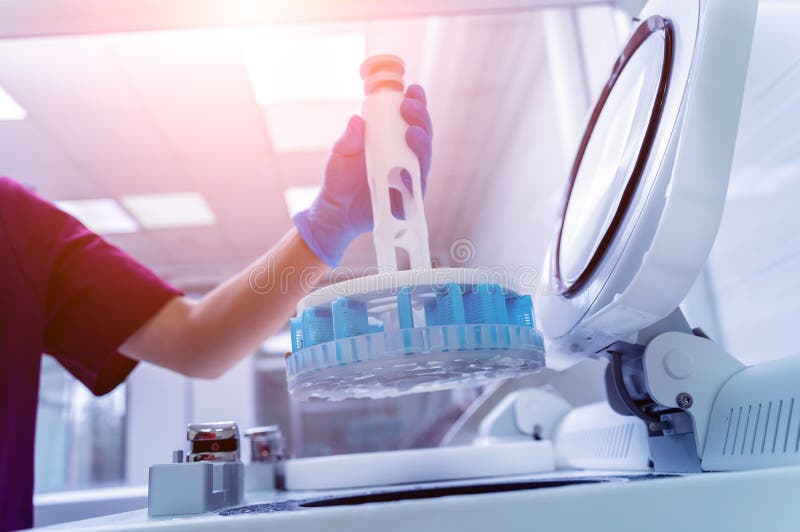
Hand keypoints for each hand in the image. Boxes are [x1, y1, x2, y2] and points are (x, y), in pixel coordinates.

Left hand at [293, 84, 432, 266]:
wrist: (336, 213)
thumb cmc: (339, 181)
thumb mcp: (340, 155)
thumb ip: (348, 139)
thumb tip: (356, 119)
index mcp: (392, 142)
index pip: (409, 119)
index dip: (415, 103)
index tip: (411, 89)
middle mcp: (405, 157)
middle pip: (422, 133)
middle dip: (420, 116)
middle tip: (410, 105)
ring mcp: (410, 176)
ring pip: (425, 155)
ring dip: (422, 139)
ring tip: (412, 130)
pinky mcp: (412, 198)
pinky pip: (420, 182)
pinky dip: (419, 169)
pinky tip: (414, 157)